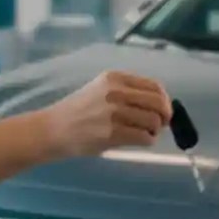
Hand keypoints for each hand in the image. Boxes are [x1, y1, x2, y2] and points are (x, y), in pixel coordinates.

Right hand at [42, 71, 172, 158]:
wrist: (54, 129)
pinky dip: (148, 140)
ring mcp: (114, 113)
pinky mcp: (112, 133)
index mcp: (115, 78)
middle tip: (160, 125)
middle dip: (165, 116)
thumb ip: (127, 91)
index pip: (154, 86)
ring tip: (145, 133)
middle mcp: (116, 92)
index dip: (164, 99)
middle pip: (158, 103)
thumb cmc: (79, 110)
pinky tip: (139, 140)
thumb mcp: (101, 89)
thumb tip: (160, 104)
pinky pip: (145, 137)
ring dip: (155, 130)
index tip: (163, 109)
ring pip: (154, 121)